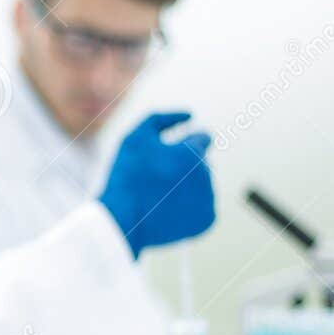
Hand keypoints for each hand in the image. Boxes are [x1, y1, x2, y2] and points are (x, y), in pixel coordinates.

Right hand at [99, 111, 215, 256]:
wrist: (123, 220)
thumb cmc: (128, 176)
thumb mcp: (136, 137)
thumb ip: (163, 118)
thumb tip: (190, 114)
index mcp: (193, 152)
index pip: (203, 139)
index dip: (183, 145)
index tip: (168, 156)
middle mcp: (207, 174)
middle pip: (201, 164)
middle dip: (183, 167)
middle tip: (156, 180)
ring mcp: (210, 198)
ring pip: (202, 185)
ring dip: (187, 187)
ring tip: (160, 196)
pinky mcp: (208, 220)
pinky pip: (203, 207)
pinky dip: (190, 207)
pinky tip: (169, 209)